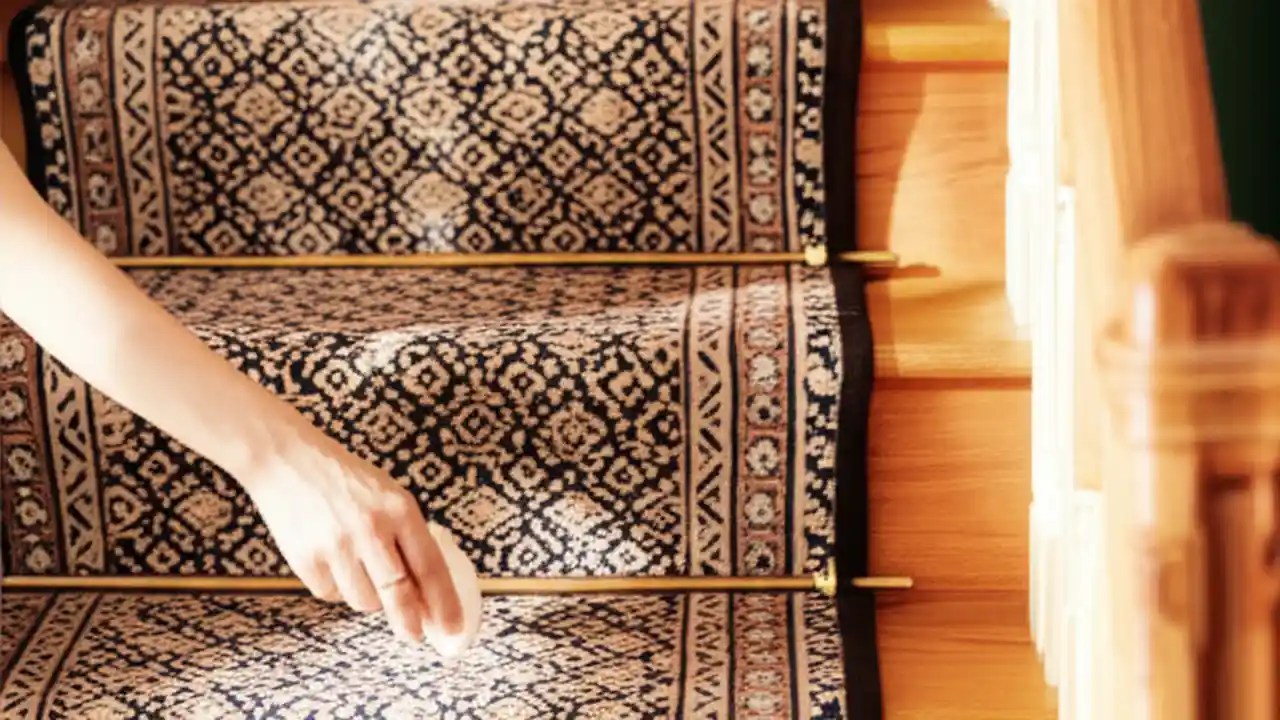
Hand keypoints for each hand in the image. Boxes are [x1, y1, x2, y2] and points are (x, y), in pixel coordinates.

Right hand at [243, 436, 480, 653]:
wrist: (287, 460)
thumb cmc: (346, 480)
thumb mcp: (389, 496)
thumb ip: (408, 538)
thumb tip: (424, 591)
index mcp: (399, 510)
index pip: (429, 567)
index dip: (443, 602)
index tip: (452, 627)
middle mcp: (370, 529)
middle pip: (397, 594)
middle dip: (410, 621)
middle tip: (415, 635)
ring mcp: (335, 546)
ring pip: (363, 601)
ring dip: (369, 597)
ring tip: (360, 567)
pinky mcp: (305, 559)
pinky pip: (331, 594)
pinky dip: (337, 587)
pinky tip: (332, 559)